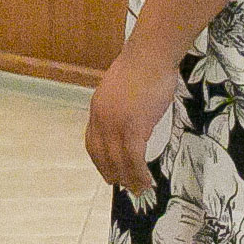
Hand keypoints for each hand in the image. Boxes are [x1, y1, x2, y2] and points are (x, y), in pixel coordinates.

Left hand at [84, 46, 181, 196]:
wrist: (151, 54)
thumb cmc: (143, 66)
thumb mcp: (121, 89)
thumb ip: (120, 106)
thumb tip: (130, 119)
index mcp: (97, 107)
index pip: (92, 141)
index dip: (100, 160)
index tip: (108, 170)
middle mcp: (101, 118)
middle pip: (103, 155)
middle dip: (113, 173)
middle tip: (124, 186)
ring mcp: (116, 123)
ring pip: (119, 161)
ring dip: (129, 179)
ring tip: (138, 189)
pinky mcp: (134, 127)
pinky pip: (134, 158)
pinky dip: (139, 173)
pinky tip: (146, 180)